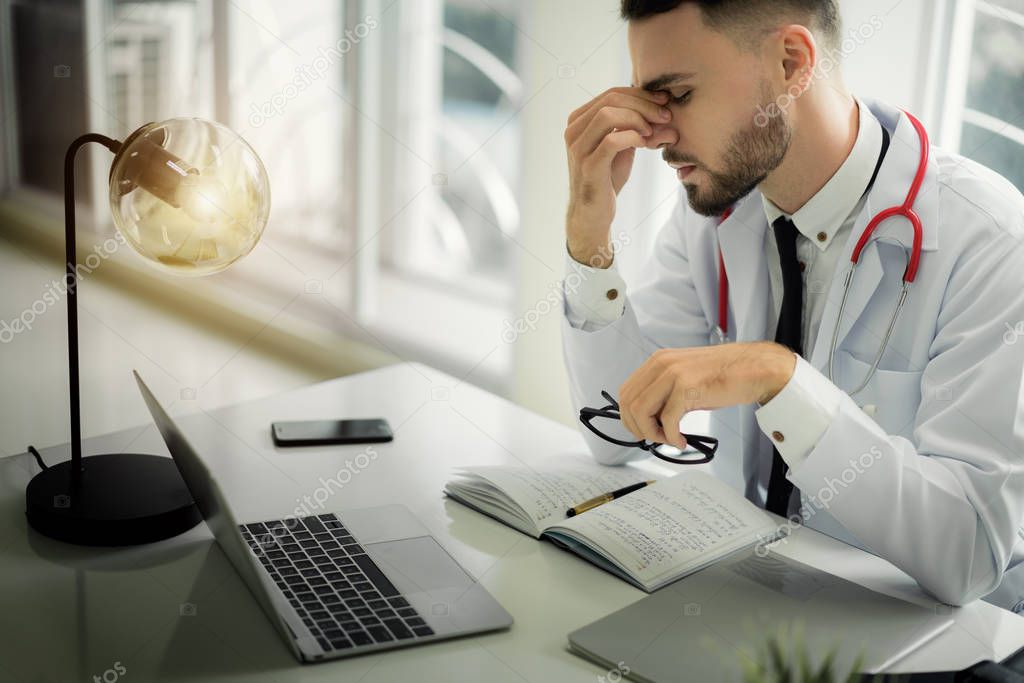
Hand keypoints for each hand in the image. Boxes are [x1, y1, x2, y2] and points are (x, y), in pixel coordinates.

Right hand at [564, 87, 675, 267]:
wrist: (593, 214)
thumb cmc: (607, 179)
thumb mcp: (624, 148)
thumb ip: (640, 129)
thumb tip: (669, 114)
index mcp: (579, 120)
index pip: (612, 94)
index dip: (641, 94)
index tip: (664, 102)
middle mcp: (573, 130)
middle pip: (611, 99)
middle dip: (644, 104)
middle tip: (665, 116)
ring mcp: (577, 147)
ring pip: (608, 114)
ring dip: (638, 118)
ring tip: (653, 132)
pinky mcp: (588, 165)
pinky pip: (612, 139)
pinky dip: (633, 137)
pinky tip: (645, 143)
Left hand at [617, 342, 796, 447]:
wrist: (754, 369)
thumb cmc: (723, 376)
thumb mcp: (684, 379)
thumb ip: (663, 393)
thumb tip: (648, 419)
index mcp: (658, 361)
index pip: (626, 392)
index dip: (630, 417)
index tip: (644, 430)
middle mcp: (662, 364)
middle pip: (629, 403)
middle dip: (638, 428)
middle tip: (655, 438)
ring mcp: (673, 374)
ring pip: (641, 412)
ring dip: (653, 433)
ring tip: (670, 439)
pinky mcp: (687, 387)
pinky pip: (667, 420)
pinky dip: (671, 437)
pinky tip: (682, 441)